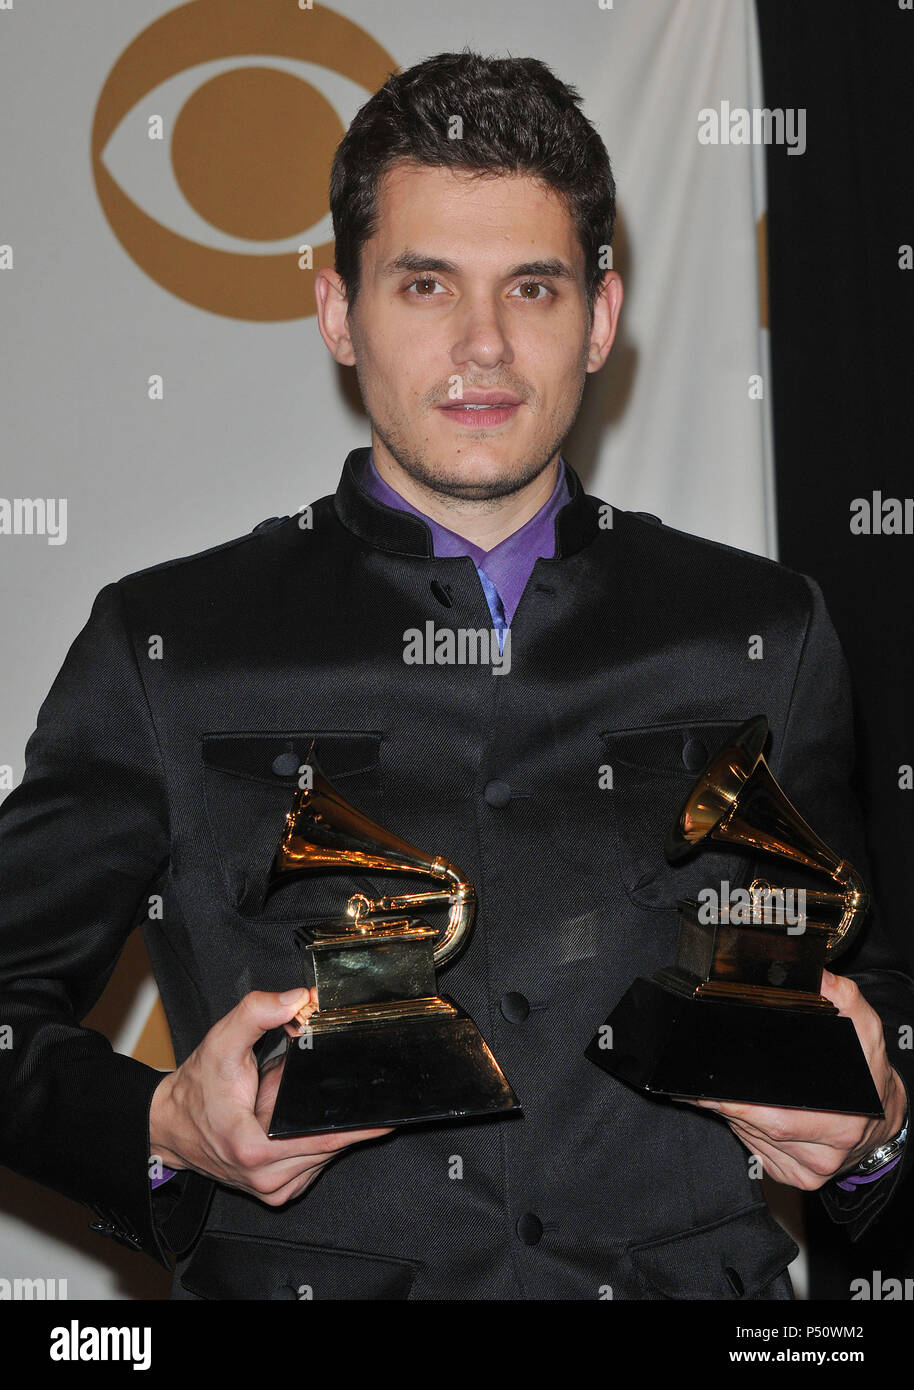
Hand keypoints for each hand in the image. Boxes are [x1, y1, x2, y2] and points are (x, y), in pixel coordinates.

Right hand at [149, 988, 392, 1205]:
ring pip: (325, 1156)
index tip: (387, 1115)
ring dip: (321, 1127)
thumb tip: (299, 999)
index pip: (324, 1140)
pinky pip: (314, 1162)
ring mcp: (273, 1189)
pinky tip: (294, 1119)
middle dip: (334, 1114)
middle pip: (330, 1147)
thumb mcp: (222, 1040)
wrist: (170, 1123)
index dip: (356, 1126)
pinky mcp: (277, 1189)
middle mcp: (267, 1179)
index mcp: (254, 1150)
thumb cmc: (196, 1088)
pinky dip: (314, 1140)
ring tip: (288, 1102)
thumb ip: (258, 1012)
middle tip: (314, 1088)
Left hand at [673, 971, 906, 1188]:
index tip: (708, 1090)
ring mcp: (809, 1171)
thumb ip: (841, 996)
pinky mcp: (795, 1177)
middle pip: (757, 1128)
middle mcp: (825, 1153)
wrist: (883, 1118)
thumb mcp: (863, 1028)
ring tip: (725, 1089)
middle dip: (725, 1104)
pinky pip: (756, 1153)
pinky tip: (745, 1111)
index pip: (776, 1118)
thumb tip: (814, 975)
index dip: (739, 1106)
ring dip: (732, 1115)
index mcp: (841, 1121)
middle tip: (702, 1082)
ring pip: (751, 1140)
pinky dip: (744, 1130)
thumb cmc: (867, 1072)